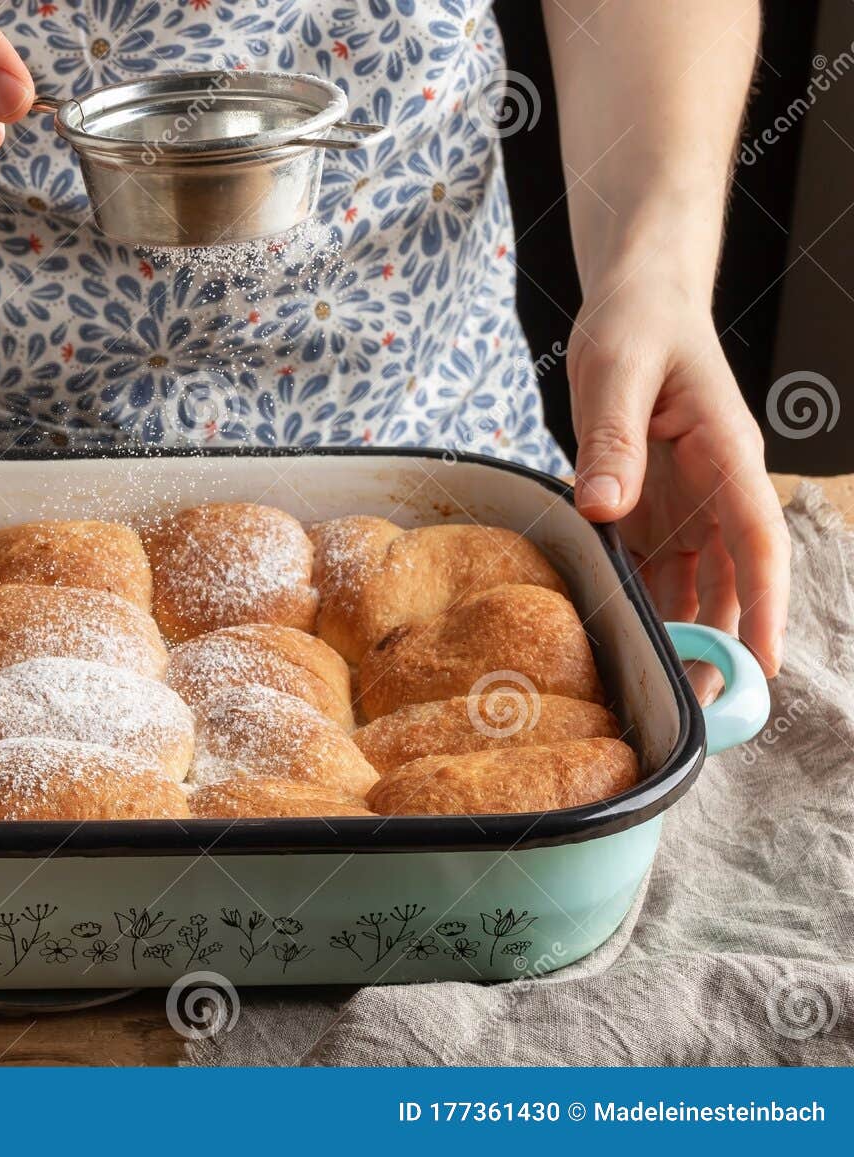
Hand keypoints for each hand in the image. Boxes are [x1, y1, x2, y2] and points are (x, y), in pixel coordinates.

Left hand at [567, 279, 788, 698]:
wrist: (635, 299)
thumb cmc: (638, 323)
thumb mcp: (619, 371)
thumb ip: (612, 440)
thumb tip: (603, 509)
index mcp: (727, 454)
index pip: (758, 540)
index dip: (765, 605)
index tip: (763, 664)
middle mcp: (715, 487)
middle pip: (732, 579)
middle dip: (724, 643)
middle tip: (707, 710)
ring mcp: (686, 499)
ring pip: (697, 583)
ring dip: (687, 636)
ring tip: (671, 698)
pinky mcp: (651, 503)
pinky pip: (655, 565)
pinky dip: (648, 607)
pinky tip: (631, 648)